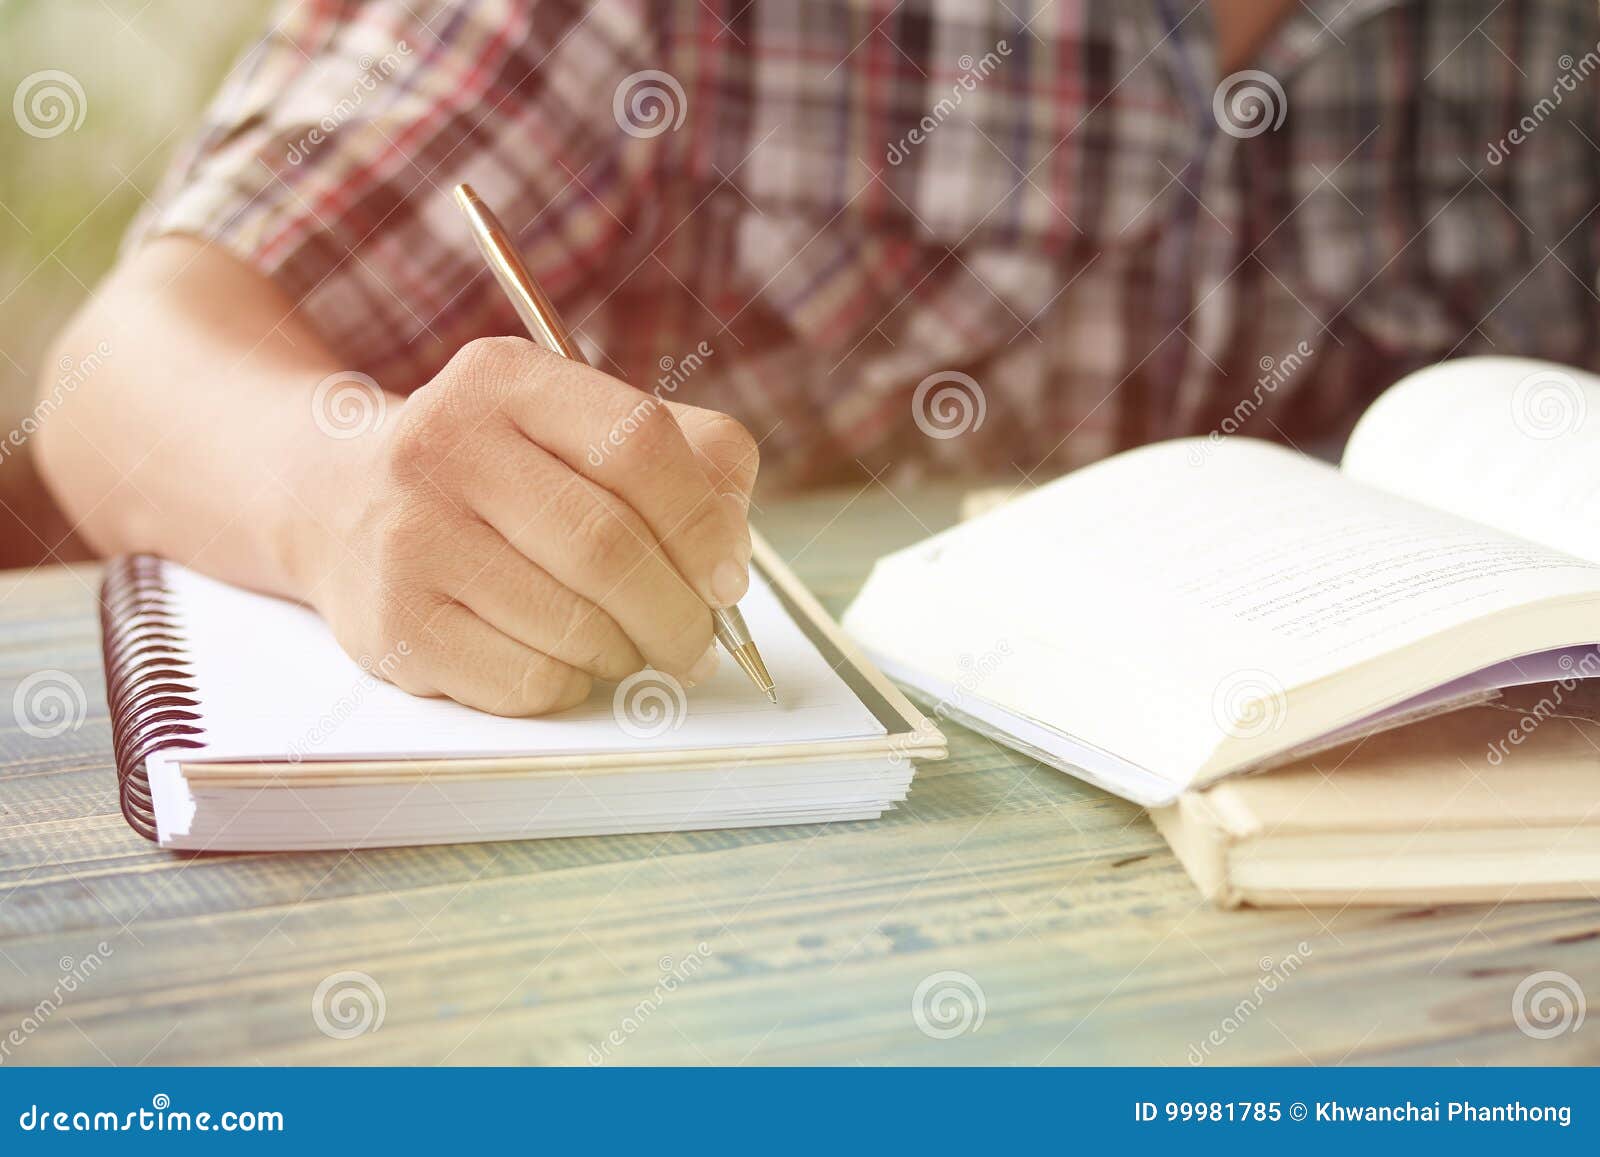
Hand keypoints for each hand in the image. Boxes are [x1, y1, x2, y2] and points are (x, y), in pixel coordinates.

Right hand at [310, 337, 757, 714]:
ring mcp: (409, 536)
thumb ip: (684, 459)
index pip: (638, 445)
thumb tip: (730, 552)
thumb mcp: (577, 425)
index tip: (727, 579)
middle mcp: (445, 445)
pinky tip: (564, 661)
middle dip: (677, 613)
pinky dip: (571, 685)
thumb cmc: (498, 472)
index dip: (703, 524)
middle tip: (695, 643)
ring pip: (572, 626)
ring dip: (626, 653)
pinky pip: (525, 681)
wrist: (335, 500)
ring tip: (628, 646)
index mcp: (508, 379)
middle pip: (607, 547)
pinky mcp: (391, 622)